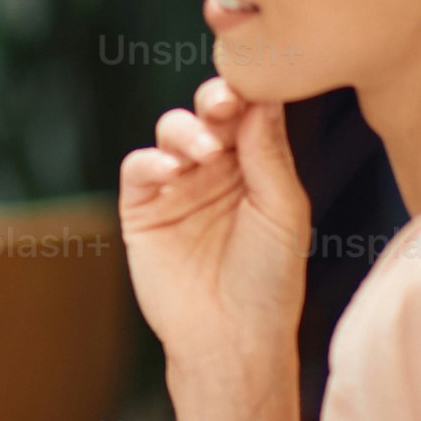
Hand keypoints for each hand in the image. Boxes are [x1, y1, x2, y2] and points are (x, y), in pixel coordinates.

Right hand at [119, 76, 312, 374]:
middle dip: (216, 100)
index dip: (251, 93)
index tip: (258, 82)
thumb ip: (269, 154)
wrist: (230, 337)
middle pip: (210, 113)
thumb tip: (263, 96)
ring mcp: (178, 186)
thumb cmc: (269, 279)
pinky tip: (172, 172)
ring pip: (172, 130)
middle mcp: (217, 169)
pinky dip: (152, 161)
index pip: (251, 114)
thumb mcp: (282, 212)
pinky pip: (138, 167)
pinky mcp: (142, 208)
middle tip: (224, 103)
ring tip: (203, 153)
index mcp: (256, 166)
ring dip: (186, 130)